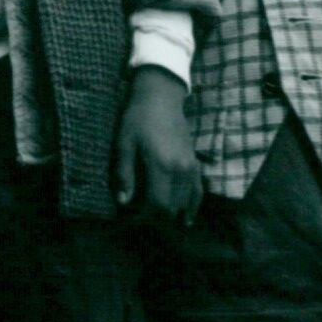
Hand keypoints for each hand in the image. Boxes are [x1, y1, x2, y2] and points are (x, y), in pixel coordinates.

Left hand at [114, 66, 200, 223]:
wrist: (160, 97)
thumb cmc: (137, 118)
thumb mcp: (124, 143)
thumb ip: (124, 174)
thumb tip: (123, 202)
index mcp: (161, 165)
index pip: (156, 205)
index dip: (142, 218)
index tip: (128, 223)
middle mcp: (180, 170)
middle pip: (172, 207)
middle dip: (155, 220)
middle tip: (138, 223)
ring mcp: (191, 167)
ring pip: (186, 203)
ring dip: (171, 216)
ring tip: (156, 225)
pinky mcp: (195, 163)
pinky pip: (199, 191)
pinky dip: (192, 207)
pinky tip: (186, 220)